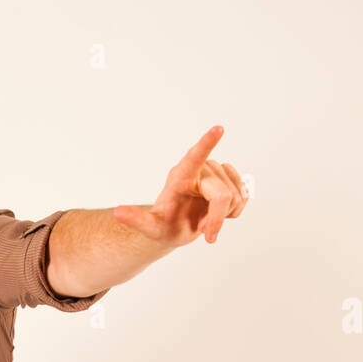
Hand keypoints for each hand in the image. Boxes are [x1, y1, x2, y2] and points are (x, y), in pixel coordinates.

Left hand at [113, 126, 248, 247]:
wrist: (176, 228)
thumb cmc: (163, 225)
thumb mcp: (150, 227)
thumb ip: (137, 220)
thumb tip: (118, 212)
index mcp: (181, 175)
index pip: (195, 157)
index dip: (207, 143)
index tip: (218, 128)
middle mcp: (201, 170)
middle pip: (221, 194)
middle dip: (216, 218)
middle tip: (205, 233)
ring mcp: (217, 174)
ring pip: (236, 196)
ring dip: (224, 216)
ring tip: (206, 220)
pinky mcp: (231, 181)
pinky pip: (244, 196)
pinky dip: (234, 212)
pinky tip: (219, 214)